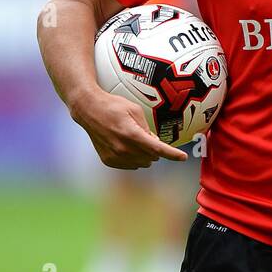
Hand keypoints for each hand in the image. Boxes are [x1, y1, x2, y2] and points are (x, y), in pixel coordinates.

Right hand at [72, 88, 188, 169]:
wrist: (88, 110)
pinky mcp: (109, 161)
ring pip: (142, 163)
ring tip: (133, 139)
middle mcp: (123, 148)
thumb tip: (155, 143)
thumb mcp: (135, 110)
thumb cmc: (112, 106)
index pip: (158, 149)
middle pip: (152, 157)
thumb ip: (147, 128)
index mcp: (131, 134)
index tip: (183, 158)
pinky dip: (133, 158)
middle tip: (146, 136)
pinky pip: (130, 165)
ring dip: (144, 154)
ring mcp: (115, 156)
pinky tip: (125, 146)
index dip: (172, 154)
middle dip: (154, 149)